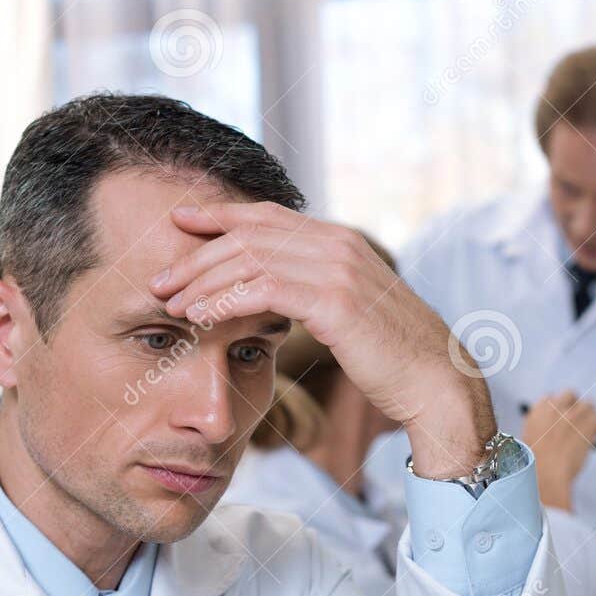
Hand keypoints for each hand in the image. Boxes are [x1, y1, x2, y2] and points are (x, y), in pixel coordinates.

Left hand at [149, 202, 494, 478]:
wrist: (434, 379)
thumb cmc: (391, 356)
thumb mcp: (350, 311)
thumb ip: (316, 289)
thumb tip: (278, 292)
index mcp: (338, 241)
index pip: (266, 215)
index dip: (219, 215)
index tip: (179, 221)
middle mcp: (336, 244)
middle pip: (249, 234)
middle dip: (198, 254)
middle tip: (160, 279)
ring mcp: (336, 269)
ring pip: (249, 259)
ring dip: (203, 281)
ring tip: (171, 303)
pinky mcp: (333, 301)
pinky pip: (263, 290)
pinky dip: (224, 300)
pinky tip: (200, 317)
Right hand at [522, 391, 595, 510]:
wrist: (546, 473)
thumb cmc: (536, 464)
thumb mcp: (531, 442)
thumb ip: (543, 430)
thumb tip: (558, 431)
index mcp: (538, 410)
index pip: (550, 398)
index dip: (558, 408)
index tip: (562, 418)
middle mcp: (555, 407)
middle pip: (570, 394)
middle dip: (575, 405)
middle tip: (579, 420)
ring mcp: (572, 413)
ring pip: (589, 404)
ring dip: (590, 415)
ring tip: (590, 431)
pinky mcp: (587, 423)